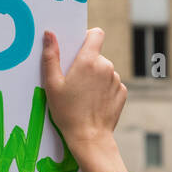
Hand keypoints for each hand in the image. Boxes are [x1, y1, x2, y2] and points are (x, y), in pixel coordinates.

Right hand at [41, 28, 126, 171]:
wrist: (89, 138)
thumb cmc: (67, 112)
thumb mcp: (52, 84)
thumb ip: (50, 57)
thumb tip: (49, 34)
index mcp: (89, 60)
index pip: (96, 34)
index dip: (87, 37)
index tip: (78, 48)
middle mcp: (106, 66)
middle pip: (96, 55)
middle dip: (86, 63)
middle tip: (72, 82)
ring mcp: (116, 80)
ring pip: (104, 70)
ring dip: (95, 77)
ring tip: (82, 95)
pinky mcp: (122, 92)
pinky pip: (111, 84)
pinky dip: (103, 89)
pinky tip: (93, 102)